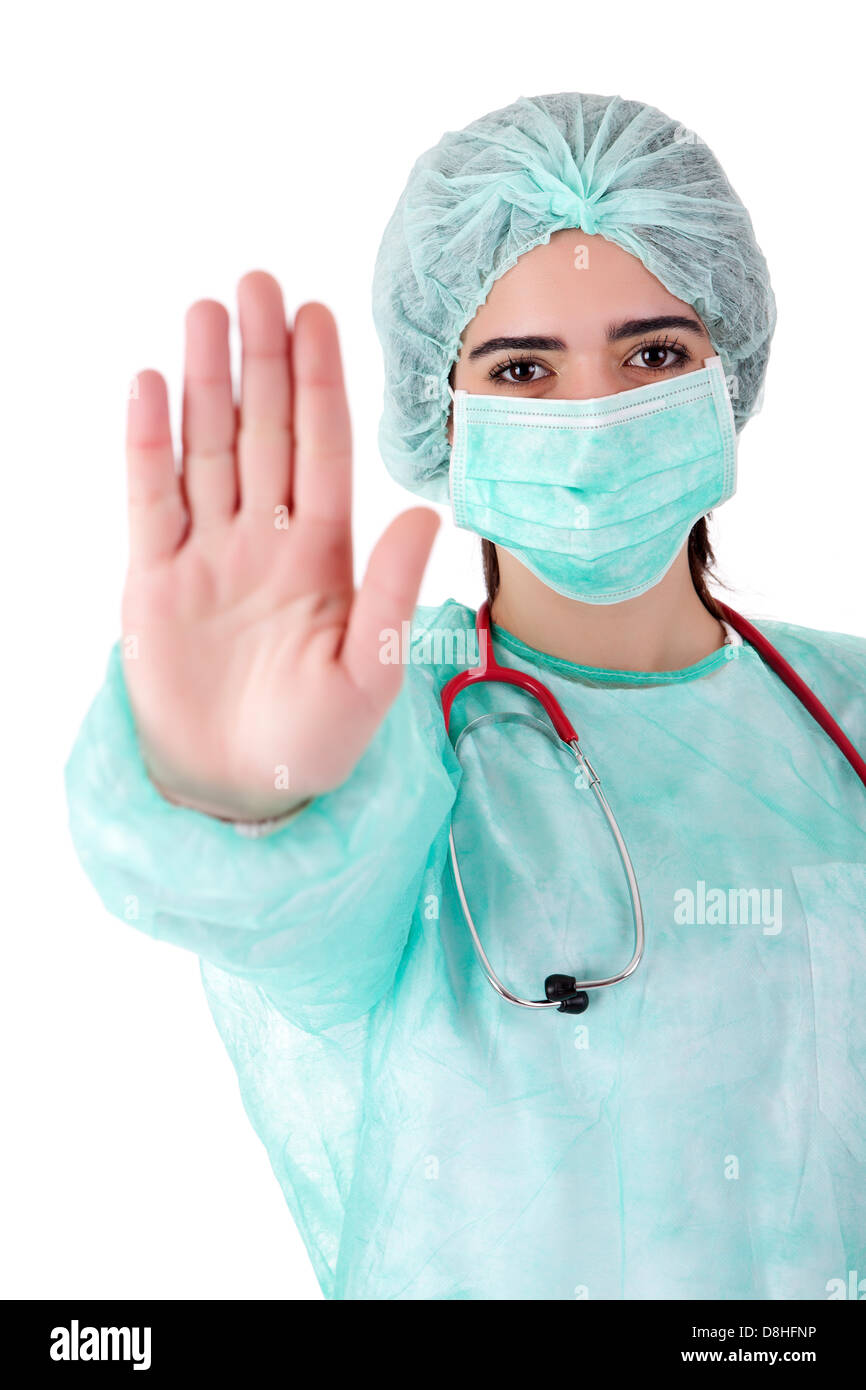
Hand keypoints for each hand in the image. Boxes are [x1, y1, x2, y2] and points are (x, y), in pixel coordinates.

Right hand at [121, 272, 438, 820]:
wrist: (239, 790)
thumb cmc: (314, 740)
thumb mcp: (369, 675)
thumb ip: (393, 594)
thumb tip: (427, 513)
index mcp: (324, 555)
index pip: (322, 450)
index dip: (319, 383)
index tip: (316, 315)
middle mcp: (266, 539)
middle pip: (263, 431)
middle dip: (262, 358)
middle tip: (256, 282)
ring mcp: (208, 553)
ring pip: (207, 448)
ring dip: (206, 382)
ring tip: (206, 313)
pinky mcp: (155, 578)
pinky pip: (149, 497)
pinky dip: (147, 444)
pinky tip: (151, 386)